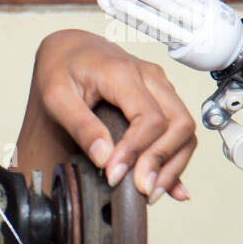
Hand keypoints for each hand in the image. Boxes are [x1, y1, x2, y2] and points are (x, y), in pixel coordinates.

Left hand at [25, 29, 197, 203]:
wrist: (70, 50)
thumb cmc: (62, 68)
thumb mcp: (56, 95)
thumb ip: (80, 125)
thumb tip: (104, 157)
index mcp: (124, 73)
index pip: (149, 118)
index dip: (136, 151)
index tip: (114, 175)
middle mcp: (152, 78)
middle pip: (178, 124)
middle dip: (162, 162)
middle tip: (139, 190)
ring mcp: (161, 88)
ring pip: (185, 130)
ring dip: (173, 165)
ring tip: (149, 193)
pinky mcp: (163, 100)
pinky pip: (180, 132)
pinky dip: (176, 160)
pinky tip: (171, 188)